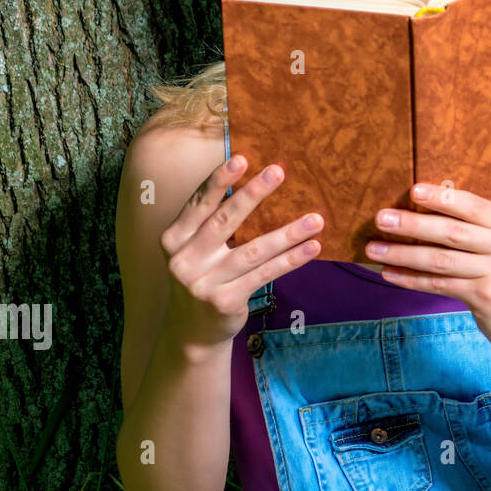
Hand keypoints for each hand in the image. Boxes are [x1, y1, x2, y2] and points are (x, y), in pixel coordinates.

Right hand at [158, 154, 323, 350]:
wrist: (192, 333)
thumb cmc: (203, 278)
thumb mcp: (195, 251)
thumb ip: (212, 223)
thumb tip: (252, 183)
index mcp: (174, 239)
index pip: (199, 203)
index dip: (219, 180)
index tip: (242, 158)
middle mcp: (184, 259)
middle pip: (224, 220)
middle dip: (253, 194)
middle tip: (278, 171)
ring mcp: (203, 282)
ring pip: (253, 250)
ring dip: (288, 233)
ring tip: (316, 219)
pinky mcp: (225, 301)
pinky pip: (265, 274)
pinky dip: (291, 259)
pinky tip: (312, 247)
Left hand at [366, 183, 490, 366]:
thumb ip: (481, 231)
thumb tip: (429, 210)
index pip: (473, 205)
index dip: (442, 197)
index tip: (413, 190)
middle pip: (452, 231)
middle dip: (412, 223)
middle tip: (381, 218)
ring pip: (440, 259)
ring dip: (403, 253)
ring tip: (374, 248)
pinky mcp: (487, 297)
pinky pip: (439, 284)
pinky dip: (411, 278)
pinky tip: (390, 273)